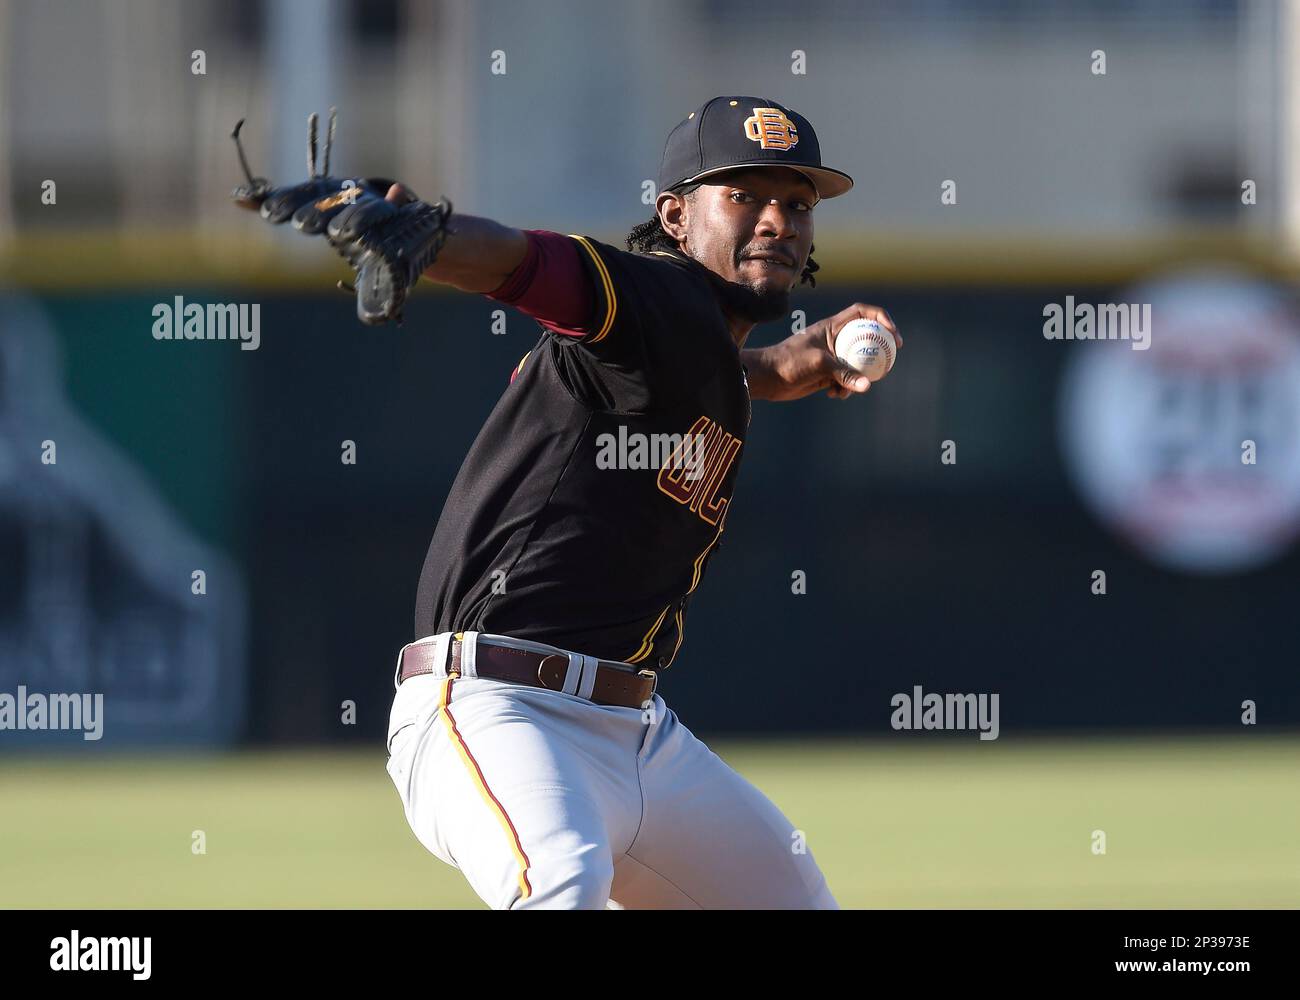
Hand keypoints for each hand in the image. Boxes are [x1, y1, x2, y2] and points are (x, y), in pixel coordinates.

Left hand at [742, 302, 900, 401]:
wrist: (767, 378)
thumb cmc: (789, 362)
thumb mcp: (819, 365)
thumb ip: (844, 373)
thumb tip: (868, 386)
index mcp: (832, 326)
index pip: (862, 312)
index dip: (881, 318)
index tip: (893, 334)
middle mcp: (834, 339)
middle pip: (865, 339)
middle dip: (877, 352)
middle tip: (889, 364)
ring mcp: (832, 356)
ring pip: (857, 363)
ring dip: (858, 377)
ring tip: (847, 388)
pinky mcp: (827, 373)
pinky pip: (846, 380)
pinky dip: (845, 388)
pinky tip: (833, 394)